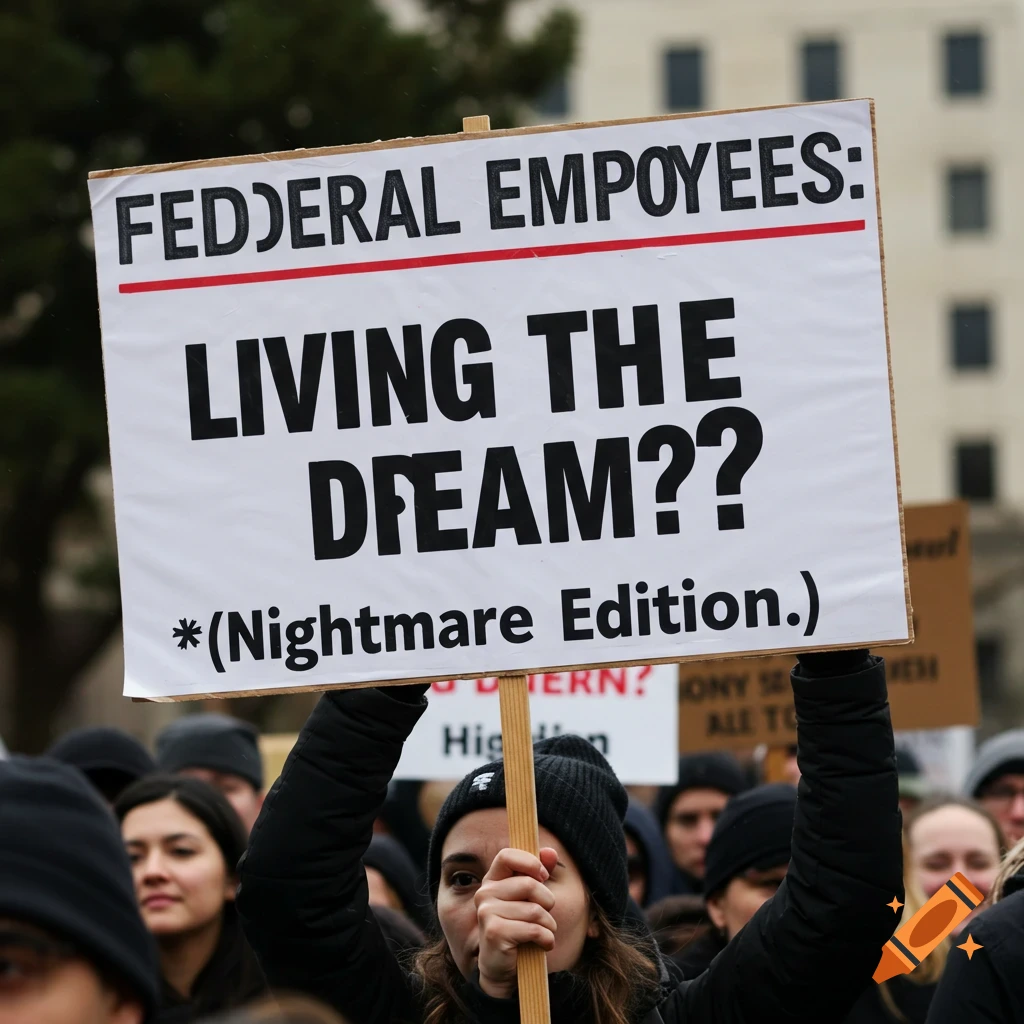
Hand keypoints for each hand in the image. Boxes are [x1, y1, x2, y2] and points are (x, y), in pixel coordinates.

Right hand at [474, 847, 558, 999]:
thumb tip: (551, 852)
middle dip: (547, 901)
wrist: (503, 968)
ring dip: (548, 924)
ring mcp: (486, 912)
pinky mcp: (494, 932)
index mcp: (492, 881)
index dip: (529, 862)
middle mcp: (485, 893)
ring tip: (545, 932)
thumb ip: (538, 873)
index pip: (506, 856)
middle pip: (528, 884)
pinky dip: (546, 938)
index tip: (543, 875)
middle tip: (547, 914)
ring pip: (534, 909)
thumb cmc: (519, 928)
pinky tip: (544, 944)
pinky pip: (533, 929)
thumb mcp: (529, 898)